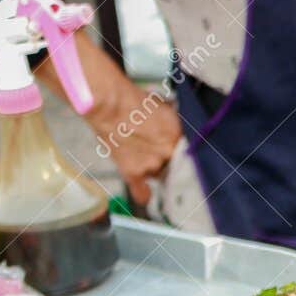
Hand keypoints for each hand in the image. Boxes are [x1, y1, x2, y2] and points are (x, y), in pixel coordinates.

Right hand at [40, 34, 183, 206]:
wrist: (108, 103)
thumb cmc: (131, 100)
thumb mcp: (163, 108)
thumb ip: (173, 125)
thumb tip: (178, 131)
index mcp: (178, 136)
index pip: (187, 153)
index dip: (180, 153)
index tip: (177, 153)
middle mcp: (168, 153)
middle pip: (173, 164)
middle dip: (165, 158)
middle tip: (152, 147)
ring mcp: (151, 165)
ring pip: (157, 174)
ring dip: (151, 167)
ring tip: (138, 152)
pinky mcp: (133, 172)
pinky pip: (141, 192)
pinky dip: (143, 194)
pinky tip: (146, 195)